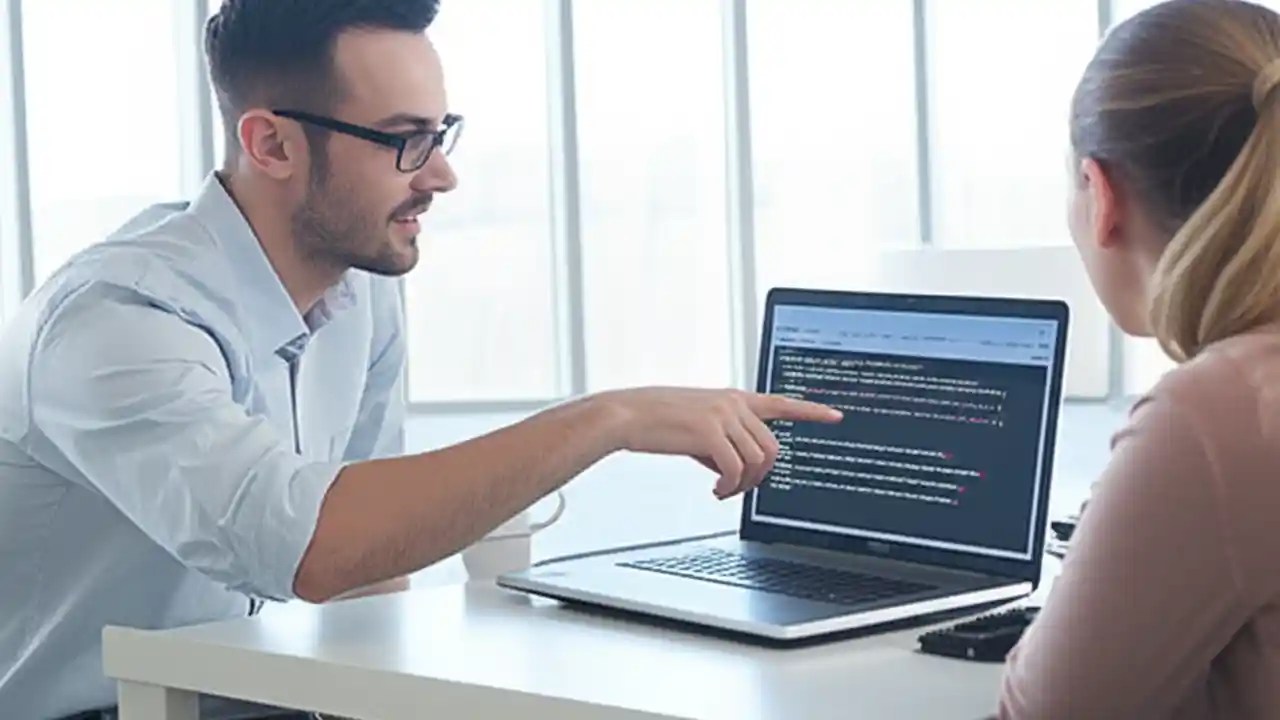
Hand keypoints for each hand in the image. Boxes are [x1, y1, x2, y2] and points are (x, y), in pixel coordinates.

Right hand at [598, 387, 842, 498]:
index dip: (811, 411)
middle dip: (760, 477)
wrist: (625, 414)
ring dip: (743, 485)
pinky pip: (735, 469)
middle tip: (737, 488)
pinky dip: (729, 487)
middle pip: (772, 448)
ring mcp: (723, 415)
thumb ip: (721, 437)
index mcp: (733, 398)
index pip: (780, 403)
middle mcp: (733, 403)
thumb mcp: (695, 424)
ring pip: (757, 461)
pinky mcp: (709, 431)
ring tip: (722, 490)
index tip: (836, 415)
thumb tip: (733, 468)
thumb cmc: (655, 421)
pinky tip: (715, 490)